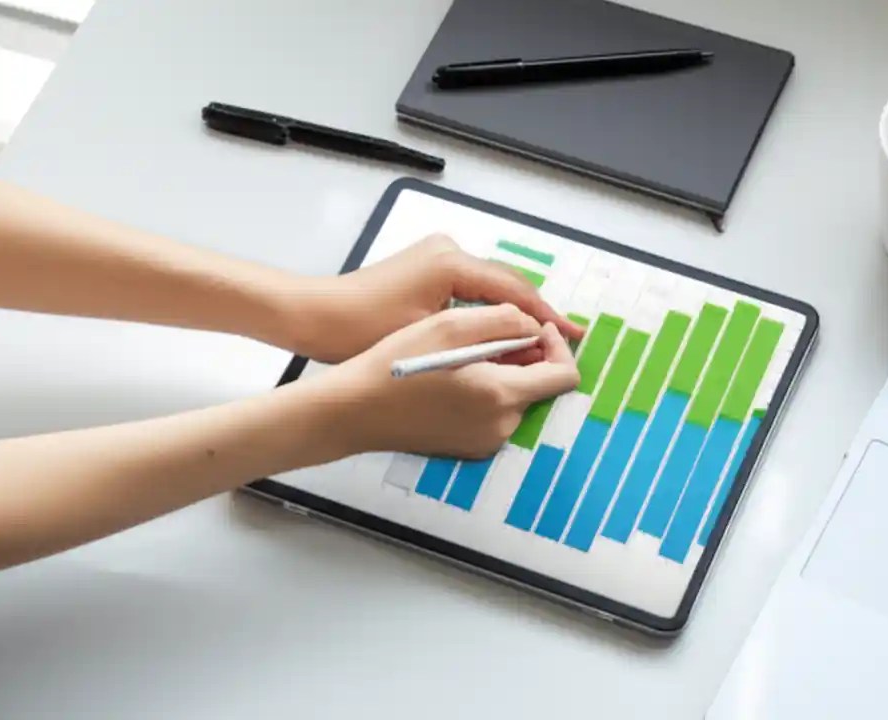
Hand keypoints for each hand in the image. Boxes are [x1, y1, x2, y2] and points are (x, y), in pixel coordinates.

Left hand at [285, 234, 584, 362]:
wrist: (316, 315)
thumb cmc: (360, 329)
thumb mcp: (429, 337)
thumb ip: (482, 334)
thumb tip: (526, 340)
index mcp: (451, 263)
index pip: (514, 290)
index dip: (546, 316)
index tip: (572, 335)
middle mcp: (448, 250)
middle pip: (507, 283)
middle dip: (536, 313)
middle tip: (566, 340)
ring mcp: (438, 255)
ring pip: (492, 285)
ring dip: (515, 311)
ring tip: (541, 339)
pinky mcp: (429, 266)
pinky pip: (474, 286)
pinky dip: (492, 308)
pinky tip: (505, 330)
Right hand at [312, 304, 579, 457]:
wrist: (353, 412)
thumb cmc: (395, 365)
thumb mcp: (449, 326)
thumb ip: (503, 321)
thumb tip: (536, 327)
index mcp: (501, 397)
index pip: (565, 376)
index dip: (558, 346)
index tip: (535, 328)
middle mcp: (501, 426)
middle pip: (540, 386)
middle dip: (528, 356)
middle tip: (495, 334)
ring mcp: (486, 441)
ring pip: (518, 398)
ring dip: (507, 372)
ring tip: (469, 353)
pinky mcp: (470, 448)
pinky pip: (496, 414)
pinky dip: (490, 392)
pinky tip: (458, 376)